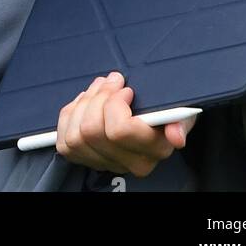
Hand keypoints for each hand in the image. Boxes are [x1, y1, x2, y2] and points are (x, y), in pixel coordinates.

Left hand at [55, 72, 197, 176]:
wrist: (153, 119)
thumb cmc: (164, 109)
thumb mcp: (179, 109)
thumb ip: (181, 120)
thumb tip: (176, 137)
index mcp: (152, 150)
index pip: (119, 130)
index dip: (115, 103)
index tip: (126, 89)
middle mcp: (129, 163)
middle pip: (93, 130)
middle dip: (98, 97)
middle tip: (111, 82)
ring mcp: (106, 163)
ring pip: (76, 136)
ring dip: (83, 104)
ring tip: (99, 88)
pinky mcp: (86, 160)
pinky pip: (64, 142)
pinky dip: (70, 117)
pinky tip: (84, 104)